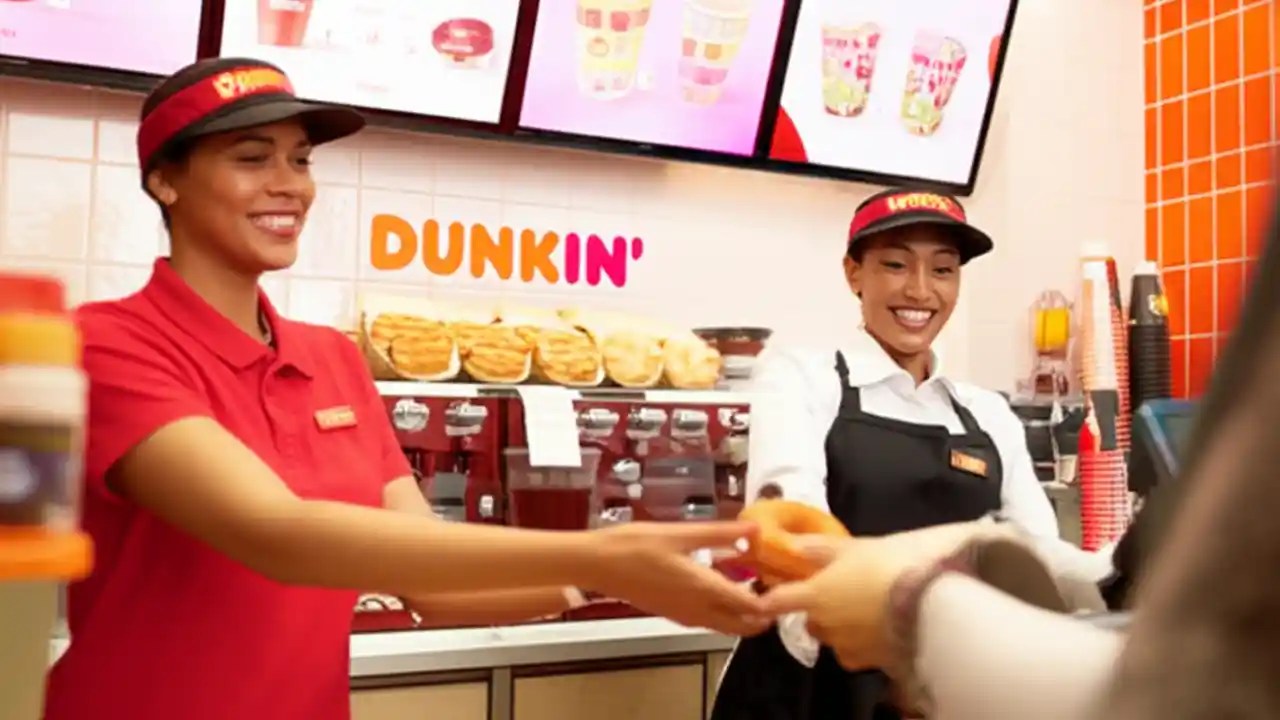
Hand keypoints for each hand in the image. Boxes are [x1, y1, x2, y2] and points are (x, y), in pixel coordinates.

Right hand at [589, 521, 771, 636]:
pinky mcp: (673, 613)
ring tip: (753, 585)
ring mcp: (684, 615)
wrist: (598, 564)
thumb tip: (756, 530)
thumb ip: (721, 534)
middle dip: (763, 615)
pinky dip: (723, 610)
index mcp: (704, 589)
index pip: (751, 608)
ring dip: (743, 613)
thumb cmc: (636, 545)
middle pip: (742, 626)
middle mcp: (698, 609)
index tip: (787, 585)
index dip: (773, 602)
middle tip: (774, 589)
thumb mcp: (682, 533)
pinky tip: (721, 585)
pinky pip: (707, 619)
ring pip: (725, 625)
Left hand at [762, 521, 1014, 670]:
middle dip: (820, 612)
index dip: (768, 600)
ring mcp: (849, 647)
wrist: (929, 602)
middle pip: (811, 622)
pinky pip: (860, 652)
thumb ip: (820, 549)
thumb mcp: (854, 547)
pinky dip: (866, 642)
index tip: (764, 600)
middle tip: (842, 594)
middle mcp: (826, 626)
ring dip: (844, 628)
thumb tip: (792, 546)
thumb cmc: (887, 566)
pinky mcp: (873, 662)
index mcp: (815, 596)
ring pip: (836, 639)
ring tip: (870, 609)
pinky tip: (884, 627)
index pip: (778, 601)